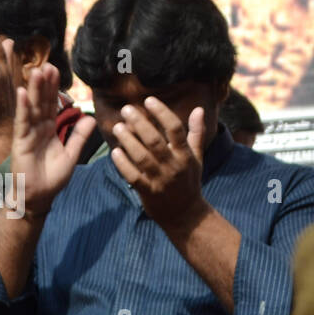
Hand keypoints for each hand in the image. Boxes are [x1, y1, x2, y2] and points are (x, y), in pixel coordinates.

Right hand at [9, 64, 94, 215]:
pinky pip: (22, 121)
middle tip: (48, 65)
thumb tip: (90, 117)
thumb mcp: (71, 154)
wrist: (38, 197)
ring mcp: (28, 133)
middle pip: (42, 101)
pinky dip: (22, 106)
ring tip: (36, 71)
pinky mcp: (20, 141)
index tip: (56, 70)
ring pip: (32, 107)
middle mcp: (37, 127)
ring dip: (33, 89)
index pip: (52, 104)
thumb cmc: (52, 178)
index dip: (54, 88)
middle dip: (45, 83)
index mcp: (49, 129)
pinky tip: (22, 92)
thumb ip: (79, 136)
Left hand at [111, 99, 207, 229]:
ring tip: (117, 127)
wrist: (186, 214)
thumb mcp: (196, 157)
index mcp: (186, 155)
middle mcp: (174, 166)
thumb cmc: (189, 180)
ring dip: (128, 141)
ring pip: (142, 158)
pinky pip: (133, 177)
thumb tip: (198, 108)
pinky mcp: (148, 192)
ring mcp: (161, 180)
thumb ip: (196, 132)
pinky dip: (123, 164)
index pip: (175, 129)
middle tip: (126, 109)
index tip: (148, 100)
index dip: (162, 113)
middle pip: (155, 141)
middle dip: (140, 123)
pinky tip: (115, 152)